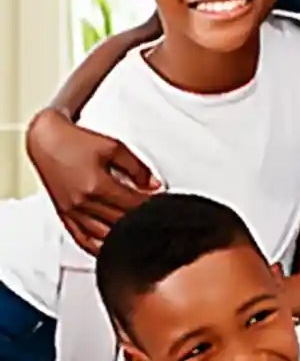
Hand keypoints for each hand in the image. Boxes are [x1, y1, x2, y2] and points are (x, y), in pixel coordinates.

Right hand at [25, 108, 158, 253]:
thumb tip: (154, 185)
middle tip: (154, 218)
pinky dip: (97, 247)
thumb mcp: (114, 148)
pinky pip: (81, 239)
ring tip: (138, 234)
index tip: (162, 205)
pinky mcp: (64, 214)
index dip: (151, 206)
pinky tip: (108, 249)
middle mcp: (82, 202)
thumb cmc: (76, 142)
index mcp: (96, 186)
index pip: (132, 204)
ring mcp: (72, 211)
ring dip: (121, 237)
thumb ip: (137, 168)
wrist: (46, 141)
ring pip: (102, 235)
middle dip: (139, 220)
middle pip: (119, 221)